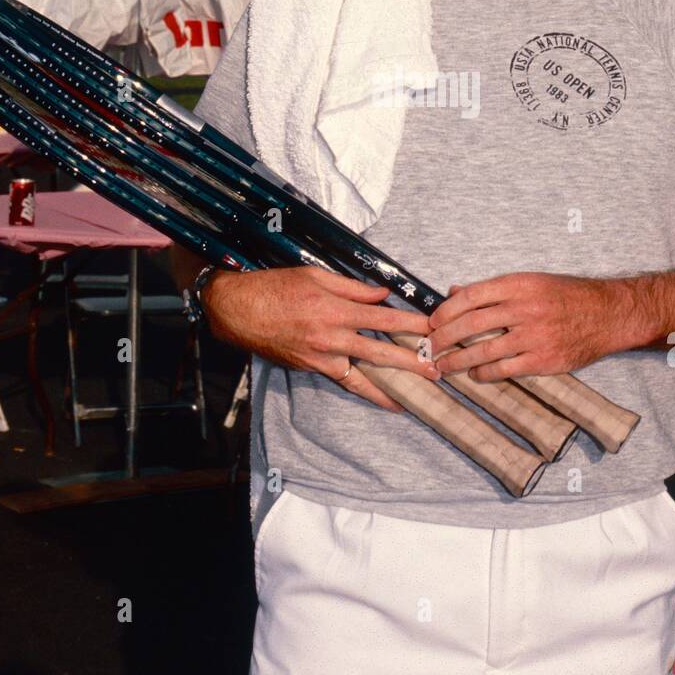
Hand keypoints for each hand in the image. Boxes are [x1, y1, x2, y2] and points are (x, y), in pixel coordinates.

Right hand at [203, 265, 438, 411]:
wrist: (237, 310)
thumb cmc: (275, 287)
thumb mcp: (315, 275)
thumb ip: (352, 288)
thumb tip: (382, 295)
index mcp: (334, 310)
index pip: (383, 318)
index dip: (411, 324)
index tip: (433, 327)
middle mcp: (330, 338)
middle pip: (380, 352)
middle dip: (411, 361)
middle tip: (436, 370)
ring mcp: (321, 357)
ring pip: (365, 374)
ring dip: (393, 384)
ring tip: (418, 392)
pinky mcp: (312, 368)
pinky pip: (346, 381)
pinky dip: (367, 391)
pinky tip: (385, 399)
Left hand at [425, 273, 625, 382]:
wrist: (607, 314)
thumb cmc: (566, 296)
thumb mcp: (531, 282)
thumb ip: (493, 289)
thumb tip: (455, 292)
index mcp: (518, 284)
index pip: (471, 296)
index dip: (446, 310)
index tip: (432, 322)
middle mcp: (524, 308)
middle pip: (471, 324)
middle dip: (444, 338)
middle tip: (429, 347)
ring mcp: (534, 335)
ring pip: (483, 350)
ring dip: (457, 360)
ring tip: (443, 366)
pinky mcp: (543, 360)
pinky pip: (504, 369)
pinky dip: (484, 373)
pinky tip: (474, 374)